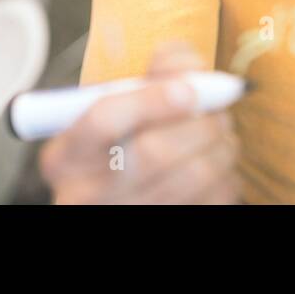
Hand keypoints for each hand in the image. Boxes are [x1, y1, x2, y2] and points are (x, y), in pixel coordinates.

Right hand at [38, 42, 240, 203]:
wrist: (119, 196)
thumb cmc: (120, 143)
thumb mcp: (115, 108)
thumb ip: (152, 74)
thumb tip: (190, 65)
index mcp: (68, 155)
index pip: (103, 121)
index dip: (150, 101)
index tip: (187, 89)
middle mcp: (87, 194)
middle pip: (155, 152)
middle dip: (201, 122)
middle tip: (218, 108)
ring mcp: (125, 216)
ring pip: (193, 176)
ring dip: (221, 145)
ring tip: (221, 132)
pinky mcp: (164, 229)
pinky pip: (213, 198)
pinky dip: (226, 174)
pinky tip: (216, 161)